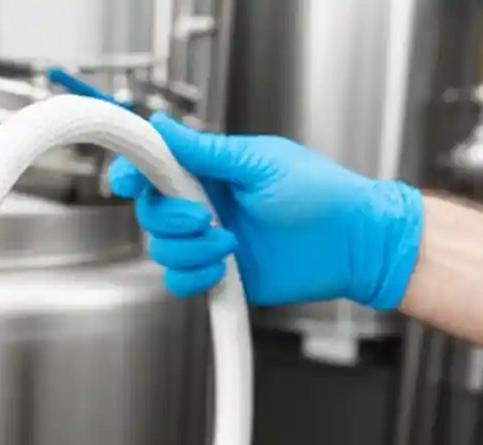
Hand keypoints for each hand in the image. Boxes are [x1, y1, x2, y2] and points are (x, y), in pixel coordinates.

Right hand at [109, 114, 423, 309]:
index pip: (153, 169)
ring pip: (161, 249)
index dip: (132, 174)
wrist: (356, 243)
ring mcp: (209, 241)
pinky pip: (179, 281)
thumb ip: (205, 150)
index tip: (126, 182)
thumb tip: (162, 124)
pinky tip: (223, 269)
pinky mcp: (218, 275)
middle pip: (150, 213)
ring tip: (230, 245)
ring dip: (189, 250)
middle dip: (169, 218)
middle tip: (206, 217)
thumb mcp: (260, 163)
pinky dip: (194, 277)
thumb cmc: (323, 195)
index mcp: (210, 171)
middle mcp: (203, 205)